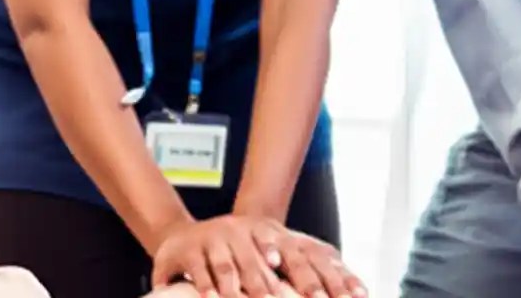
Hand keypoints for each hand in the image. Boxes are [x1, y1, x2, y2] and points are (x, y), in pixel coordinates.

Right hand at [151, 216, 363, 297]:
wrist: (181, 238)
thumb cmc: (232, 249)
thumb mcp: (264, 250)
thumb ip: (295, 263)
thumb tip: (339, 271)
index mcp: (266, 231)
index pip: (296, 253)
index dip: (313, 276)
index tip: (328, 297)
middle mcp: (241, 230)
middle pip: (264, 260)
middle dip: (279, 285)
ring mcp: (214, 236)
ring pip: (230, 264)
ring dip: (241, 285)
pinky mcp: (188, 248)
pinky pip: (200, 267)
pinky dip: (207, 284)